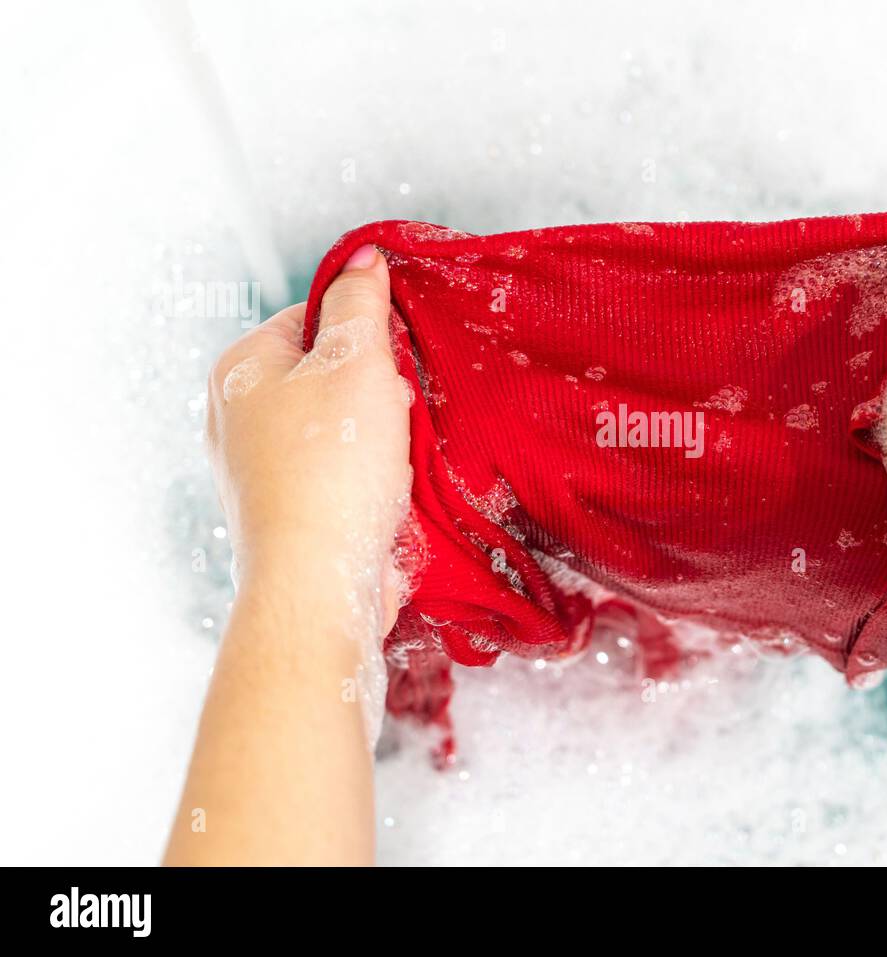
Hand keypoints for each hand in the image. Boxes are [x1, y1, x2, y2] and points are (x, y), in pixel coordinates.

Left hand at [206, 245, 411, 634]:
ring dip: (380, 437)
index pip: (310, 317)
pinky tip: (388, 493)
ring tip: (394, 460)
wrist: (319, 583)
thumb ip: (362, 305)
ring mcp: (257, 470)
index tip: (395, 360)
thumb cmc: (332, 471)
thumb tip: (364, 259)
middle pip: (326, 374)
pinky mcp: (287, 513)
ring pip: (339, 427)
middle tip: (397, 413)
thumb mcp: (357, 365)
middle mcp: (236, 417)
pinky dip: (369, 478)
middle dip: (375, 391)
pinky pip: (339, 474)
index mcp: (239, 369)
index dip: (364, 332)